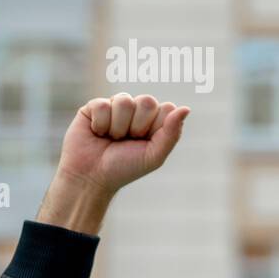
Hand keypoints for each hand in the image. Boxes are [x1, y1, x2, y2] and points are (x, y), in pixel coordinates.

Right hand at [38, 93, 190, 233]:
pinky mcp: (95, 106)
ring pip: (125, 101)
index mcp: (155, 120)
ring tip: (112, 138)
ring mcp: (116, 106)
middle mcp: (137, 110)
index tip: (146, 142)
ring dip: (118, 127)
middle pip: (147, 101)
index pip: (167, 108)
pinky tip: (98, 133)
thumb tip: (186, 108)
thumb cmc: (126, 167)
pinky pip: (103, 105)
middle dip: (138, 126)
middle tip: (128, 140)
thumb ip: (172, 133)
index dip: (156, 127)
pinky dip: (101, 124)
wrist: (92, 177)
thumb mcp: (154, 155)